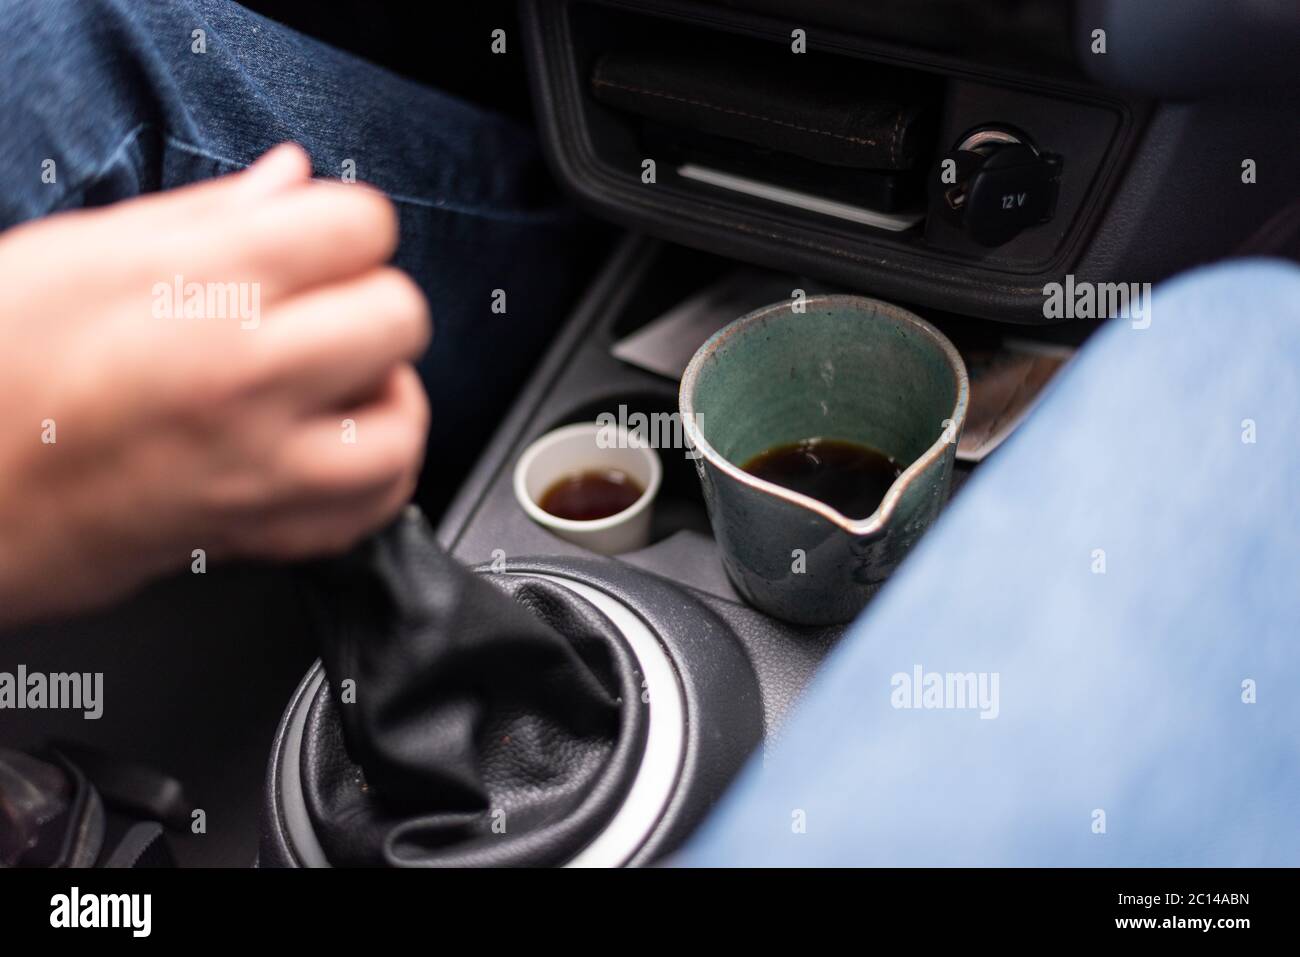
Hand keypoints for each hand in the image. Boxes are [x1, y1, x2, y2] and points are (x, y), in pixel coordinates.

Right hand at [0, 144, 430, 625]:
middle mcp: (248, 376)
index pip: (359, 225)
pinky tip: (340, 447)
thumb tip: (291, 178)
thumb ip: (209, 212)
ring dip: (383, 395)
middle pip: (398, 316)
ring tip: (338, 384)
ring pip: (403, 423)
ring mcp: (262, 465)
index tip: (317, 243)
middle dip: (368, 303)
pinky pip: (373, 508)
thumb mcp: (81, 253)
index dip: (342, 226)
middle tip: (322, 312)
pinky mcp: (261, 534)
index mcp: (205, 286)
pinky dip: (375, 474)